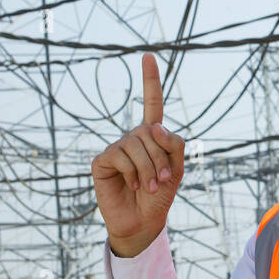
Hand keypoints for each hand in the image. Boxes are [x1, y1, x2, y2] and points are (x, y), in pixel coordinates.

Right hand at [91, 53, 186, 257]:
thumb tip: (153, 126)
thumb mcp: (176, 169)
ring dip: (149, 168)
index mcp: (152, 136)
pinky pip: (120, 155)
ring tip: (149, 187)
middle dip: (161, 158)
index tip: (148, 56)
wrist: (143, 222)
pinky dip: (132, 172)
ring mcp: (116, 147)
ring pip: (137, 143)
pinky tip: (132, 185)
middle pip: (151, 132)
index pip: (151, 103)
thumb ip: (173, 144)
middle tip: (162, 181)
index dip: (150, 80)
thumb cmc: (159, 196)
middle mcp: (133, 137)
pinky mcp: (102, 160)